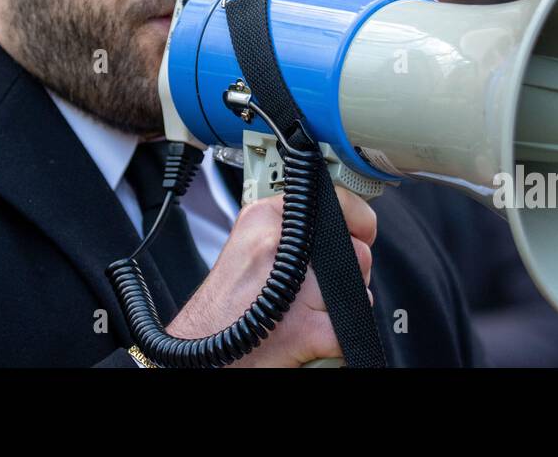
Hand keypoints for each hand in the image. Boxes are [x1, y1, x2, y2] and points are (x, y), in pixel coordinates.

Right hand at [166, 186, 375, 366]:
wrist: (197, 354)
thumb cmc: (223, 310)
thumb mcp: (248, 245)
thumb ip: (289, 232)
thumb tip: (341, 226)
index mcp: (264, 218)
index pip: (338, 202)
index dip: (357, 222)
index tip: (361, 230)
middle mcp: (277, 244)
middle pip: (355, 250)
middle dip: (348, 274)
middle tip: (315, 291)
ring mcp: (294, 284)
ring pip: (357, 288)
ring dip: (342, 307)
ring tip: (305, 314)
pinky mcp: (305, 327)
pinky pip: (347, 329)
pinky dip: (333, 341)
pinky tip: (305, 338)